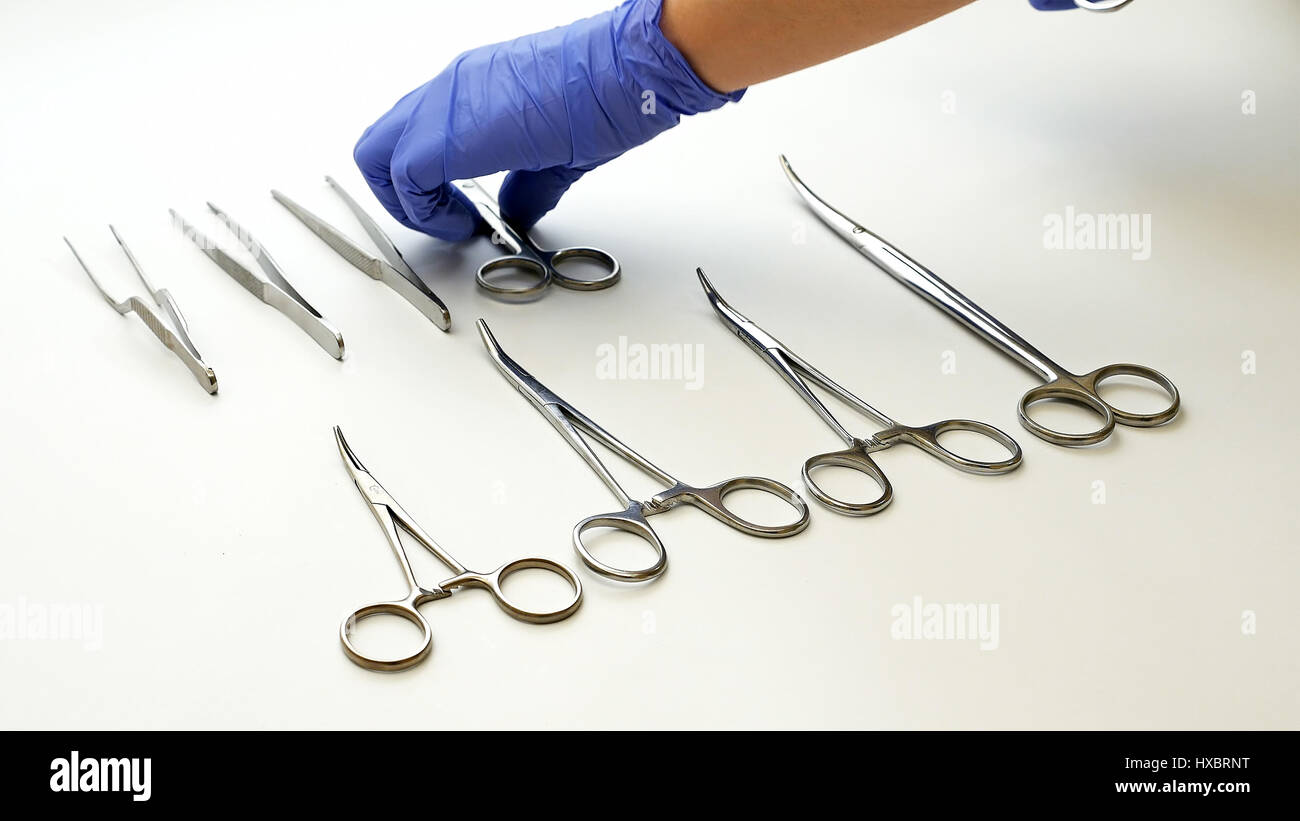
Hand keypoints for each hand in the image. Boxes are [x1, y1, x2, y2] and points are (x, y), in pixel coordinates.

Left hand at [353, 0, 740, 241]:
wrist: (625, 72)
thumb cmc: (606, 94)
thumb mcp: (557, 149)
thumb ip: (527, 184)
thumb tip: (517, 212)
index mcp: (470, 90)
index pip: (410, 136)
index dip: (424, 187)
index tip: (460, 212)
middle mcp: (449, 91)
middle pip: (377, 146)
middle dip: (398, 197)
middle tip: (441, 221)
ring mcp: (445, 106)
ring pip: (377, 158)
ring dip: (408, 205)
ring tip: (455, 224)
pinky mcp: (449, 132)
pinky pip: (405, 178)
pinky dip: (425, 212)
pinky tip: (464, 223)